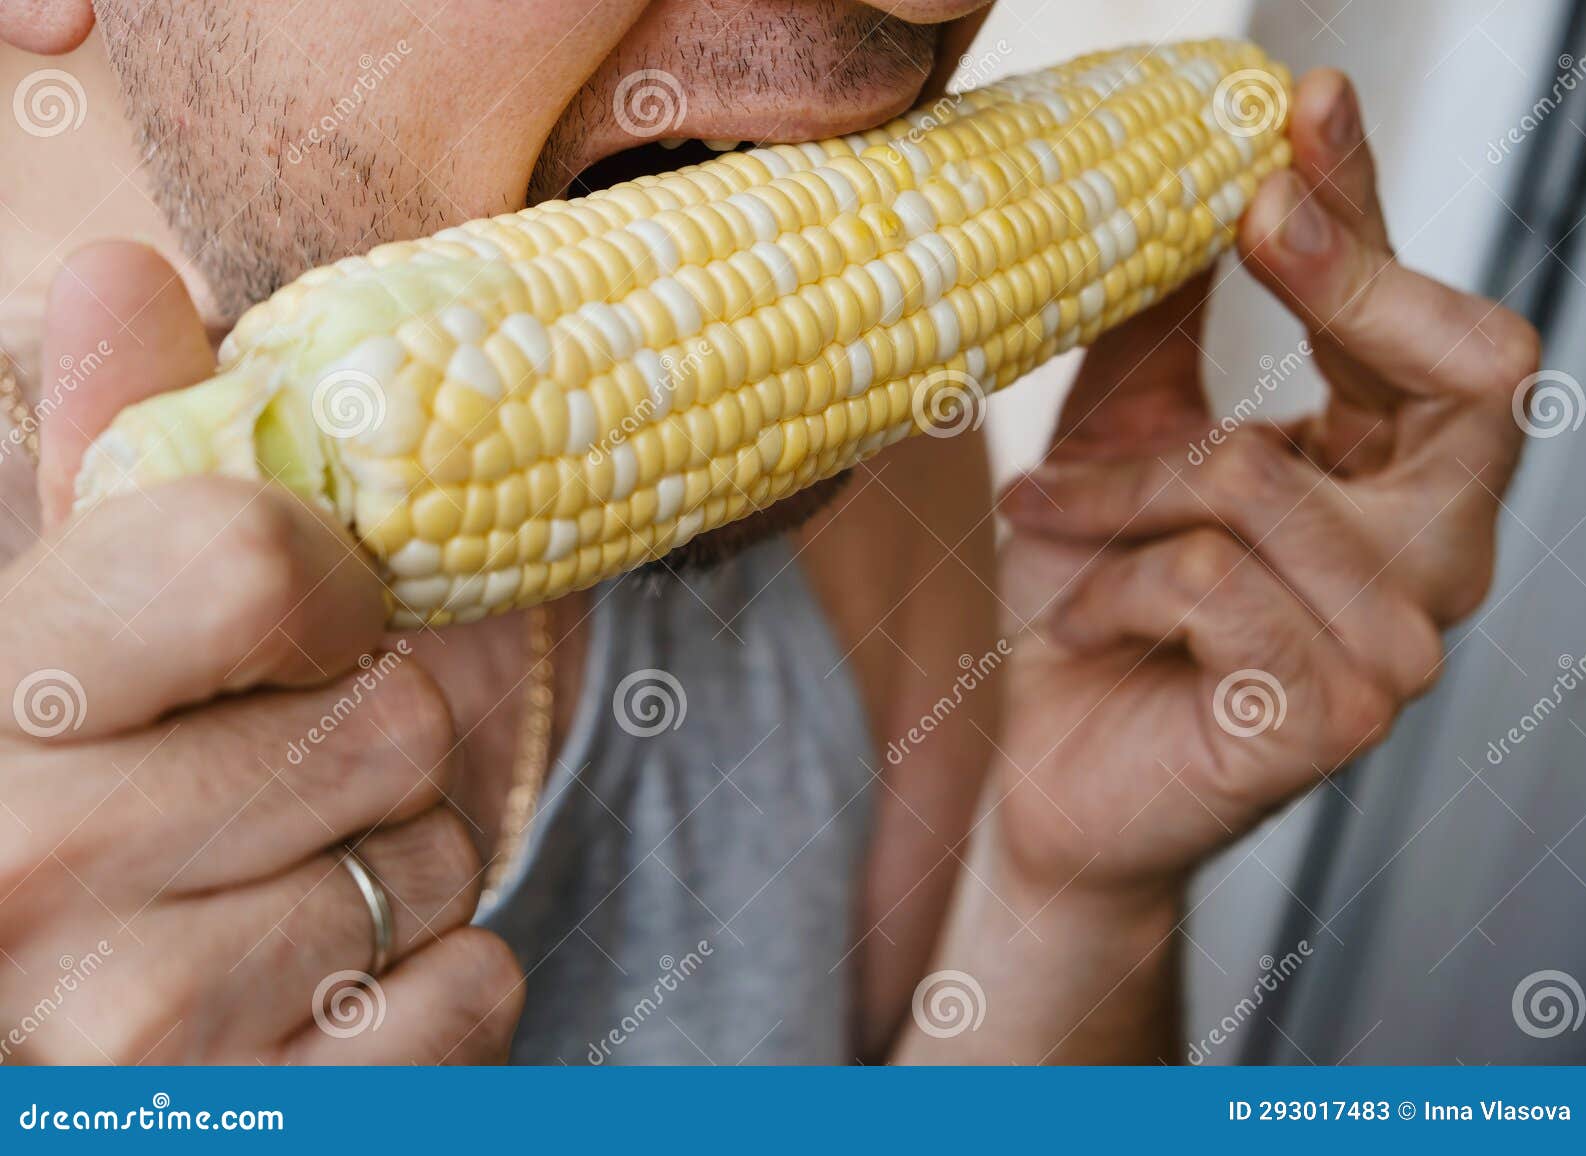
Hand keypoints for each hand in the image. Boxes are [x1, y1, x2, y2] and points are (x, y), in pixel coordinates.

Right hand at [0, 244, 524, 1063]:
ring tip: (290, 898)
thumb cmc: (111, 811)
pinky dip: (439, 986)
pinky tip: (329, 999)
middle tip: (284, 791)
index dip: (324, 580)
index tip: (307, 619)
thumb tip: (114, 272)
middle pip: (389, 722)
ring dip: (403, 867)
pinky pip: (466, 995)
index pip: (242, 561)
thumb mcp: (83, 632)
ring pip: (432, 859)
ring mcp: (122, 1038)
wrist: (81, 1052)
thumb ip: (119, 469)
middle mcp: (13, 876)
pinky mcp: (241, 1132)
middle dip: (378, 748)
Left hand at [993, 70, 1537, 894]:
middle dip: (1340, 276)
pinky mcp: (1337, 713)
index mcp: (1396, 481)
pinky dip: (1108, 583)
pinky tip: (1079, 623)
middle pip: (1465, 373)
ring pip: (1257, 477)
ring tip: (1045, 520)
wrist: (1051, 774)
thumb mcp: (1120, 448)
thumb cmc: (1095, 611)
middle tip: (1243, 210)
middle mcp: (1436, 557)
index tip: (1304, 104)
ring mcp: (1402, 644)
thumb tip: (1174, 184)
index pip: (1431, 325)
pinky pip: (1210, 579)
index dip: (1377, 209)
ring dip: (1114, 493)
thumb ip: (1163, 334)